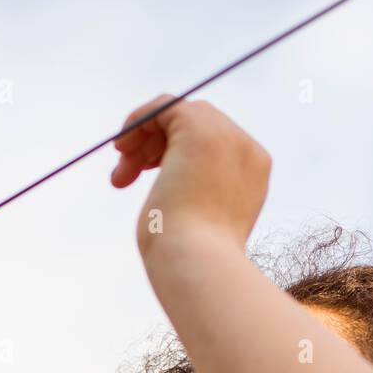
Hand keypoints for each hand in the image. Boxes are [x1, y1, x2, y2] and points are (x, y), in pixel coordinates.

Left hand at [110, 97, 269, 259]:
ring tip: (121, 175)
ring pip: (178, 115)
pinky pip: (164, 106)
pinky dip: (138, 121)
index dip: (171, 154)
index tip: (142, 178)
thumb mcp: (195, 226)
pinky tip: (121, 148)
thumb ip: (191, 196)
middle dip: (155, 147)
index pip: (211, 144)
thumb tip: (172, 186)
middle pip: (196, 125)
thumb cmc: (189, 261)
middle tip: (125, 177)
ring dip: (143, 140)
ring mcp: (227, 136)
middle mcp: (246, 151)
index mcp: (252, 175)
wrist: (198, 266)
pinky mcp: (199, 128)